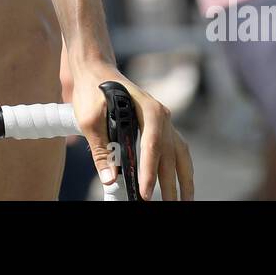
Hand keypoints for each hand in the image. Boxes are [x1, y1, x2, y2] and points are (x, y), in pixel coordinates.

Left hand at [69, 55, 193, 200]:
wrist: (96, 69)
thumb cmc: (92, 91)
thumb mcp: (90, 119)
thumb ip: (100, 150)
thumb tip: (110, 179)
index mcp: (148, 110)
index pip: (152, 146)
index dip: (150, 172)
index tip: (144, 193)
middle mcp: (161, 115)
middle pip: (170, 154)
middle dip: (171, 184)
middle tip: (169, 205)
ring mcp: (163, 120)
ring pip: (180, 153)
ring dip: (184, 178)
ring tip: (185, 200)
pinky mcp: (159, 125)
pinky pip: (176, 148)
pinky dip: (180, 167)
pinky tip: (180, 182)